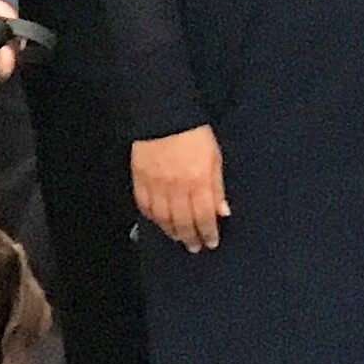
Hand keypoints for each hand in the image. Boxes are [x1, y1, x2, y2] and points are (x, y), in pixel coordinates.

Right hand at [132, 127, 226, 248]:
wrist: (164, 116)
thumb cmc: (194, 135)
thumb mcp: (214, 158)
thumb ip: (217, 187)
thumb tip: (222, 211)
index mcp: (198, 182)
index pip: (204, 217)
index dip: (208, 233)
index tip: (211, 242)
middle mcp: (177, 189)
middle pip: (183, 222)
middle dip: (190, 237)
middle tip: (194, 247)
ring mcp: (156, 186)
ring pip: (163, 219)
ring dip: (171, 231)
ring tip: (178, 238)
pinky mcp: (140, 180)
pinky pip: (145, 206)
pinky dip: (153, 217)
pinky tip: (159, 222)